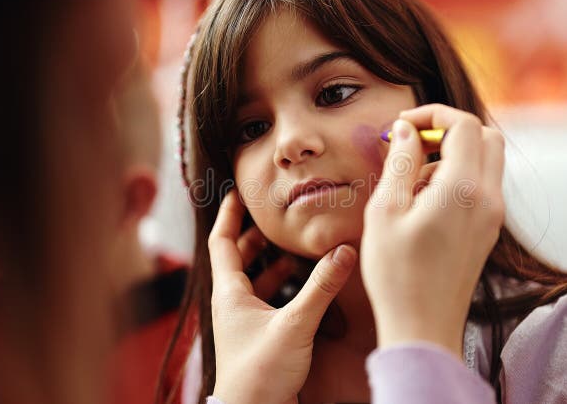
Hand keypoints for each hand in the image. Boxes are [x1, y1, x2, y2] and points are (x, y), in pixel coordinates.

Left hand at [209, 189, 357, 403]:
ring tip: (299, 248)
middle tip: (279, 218)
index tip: (239, 193)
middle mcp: (233, 304)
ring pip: (256, 281)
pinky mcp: (258, 337)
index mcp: (230, 293)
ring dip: (274, 264)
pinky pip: (268, 301)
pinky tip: (305, 286)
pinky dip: (284, 288)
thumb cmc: (260, 374)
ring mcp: (244, 321)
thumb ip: (321, 287)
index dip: (230, 215)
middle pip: (240, 259)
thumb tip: (344, 251)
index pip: (223, 242)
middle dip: (258, 237)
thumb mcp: (295, 324)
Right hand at [361, 104, 505, 356]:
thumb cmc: (397, 275)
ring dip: (454, 154)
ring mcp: (492, 217)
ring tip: (412, 182)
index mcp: (464, 189)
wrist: (423, 329)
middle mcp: (489, 198)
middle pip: (486, 135)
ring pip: (487, 160)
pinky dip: (458, 178)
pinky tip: (423, 204)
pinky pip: (482, 186)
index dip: (432, 114)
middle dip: (449, 129)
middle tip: (413, 145)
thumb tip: (407, 129)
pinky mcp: (487, 231)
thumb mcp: (386, 211)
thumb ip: (401, 162)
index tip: (402, 126)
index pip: (464, 124)